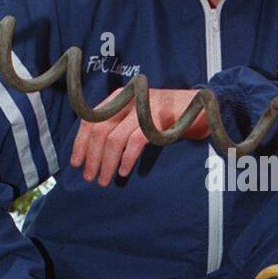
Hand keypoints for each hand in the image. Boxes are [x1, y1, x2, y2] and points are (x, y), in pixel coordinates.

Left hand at [71, 87, 208, 186]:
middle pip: (99, 130)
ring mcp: (143, 108)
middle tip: (90, 178)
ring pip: (114, 138)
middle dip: (91, 157)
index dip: (80, 143)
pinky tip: (123, 171)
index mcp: (119, 98)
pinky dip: (127, 158)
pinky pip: (135, 141)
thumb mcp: (138, 117)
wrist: (201, 106)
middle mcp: (128, 101)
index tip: (76, 163)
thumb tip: (96, 154)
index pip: (90, 120)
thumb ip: (119, 127)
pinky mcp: (159, 119)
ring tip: (104, 180)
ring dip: (106, 163)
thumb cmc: (167, 117)